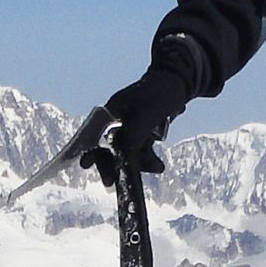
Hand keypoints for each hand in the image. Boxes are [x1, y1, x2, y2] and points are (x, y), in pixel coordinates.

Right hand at [91, 57, 193, 180]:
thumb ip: (129, 140)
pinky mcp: (141, 131)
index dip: (89, 154)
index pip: (92, 138)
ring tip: (158, 167)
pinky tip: (159, 165)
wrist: (181, 82)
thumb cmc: (158, 95)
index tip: (84, 166)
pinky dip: (147, 159)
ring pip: (125, 153)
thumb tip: (120, 163)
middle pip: (107, 149)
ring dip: (139, 164)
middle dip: (115, 166)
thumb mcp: (142, 118)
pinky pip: (139, 151)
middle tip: (113, 184)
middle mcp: (114, 120)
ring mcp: (127, 126)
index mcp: (108, 114)